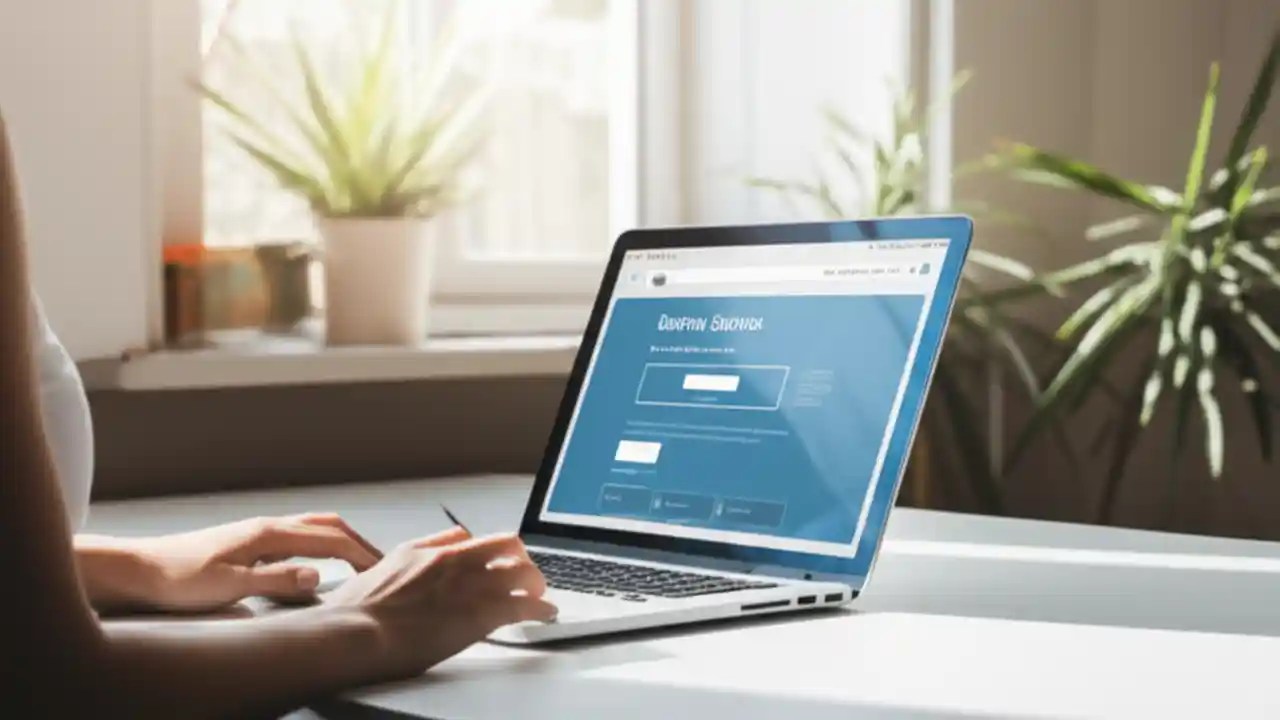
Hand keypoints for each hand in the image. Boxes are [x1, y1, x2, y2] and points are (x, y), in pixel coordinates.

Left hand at [82, 513, 381, 611]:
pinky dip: (323, 544)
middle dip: (360, 542)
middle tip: (383, 565)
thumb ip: (277, 580)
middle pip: (329, 525)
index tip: (385, 571)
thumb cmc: (180, 579)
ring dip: (342, 541)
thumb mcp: (230, 585)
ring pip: (314, 527)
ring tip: (360, 562)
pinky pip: (300, 536)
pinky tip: (320, 562)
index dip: (362, 555)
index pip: (332, 539)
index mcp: (270, 534)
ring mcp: (260, 532)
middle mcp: (269, 526)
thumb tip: (320, 575)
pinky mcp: (251, 541)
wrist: (141, 569)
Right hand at [326, 527, 556, 677]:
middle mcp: (456, 561)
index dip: (490, 552)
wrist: (355, 631)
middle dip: (521, 560)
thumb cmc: (357, 610)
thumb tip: (423, 552)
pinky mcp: (482, 613)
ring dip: (535, 584)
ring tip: (539, 595)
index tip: (496, 561)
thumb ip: (407, 560)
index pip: (473, 539)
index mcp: (430, 553)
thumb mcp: (381, 570)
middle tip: (525, 576)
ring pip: (522, 571)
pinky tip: (545, 615)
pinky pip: (524, 605)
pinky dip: (540, 608)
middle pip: (507, 545)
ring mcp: (471, 584)